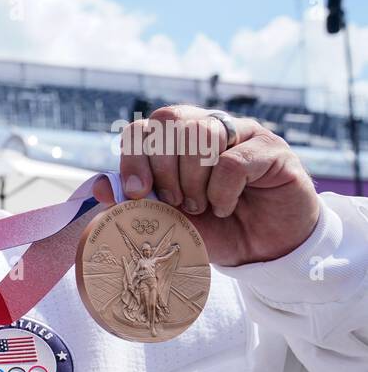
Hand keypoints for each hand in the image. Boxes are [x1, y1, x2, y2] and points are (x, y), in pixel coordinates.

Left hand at [94, 105, 320, 266]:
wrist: (261, 251)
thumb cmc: (212, 229)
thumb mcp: (166, 219)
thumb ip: (135, 202)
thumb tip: (99, 185)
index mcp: (176, 141)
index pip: (142, 128)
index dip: (133, 157)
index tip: (136, 192)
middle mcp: (207, 127)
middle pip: (168, 120)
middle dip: (163, 170)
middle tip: (176, 203)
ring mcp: (241, 132)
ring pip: (200, 135)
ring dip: (193, 181)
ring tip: (202, 205)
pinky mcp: (271, 148)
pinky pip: (232, 160)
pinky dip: (222, 192)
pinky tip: (226, 207)